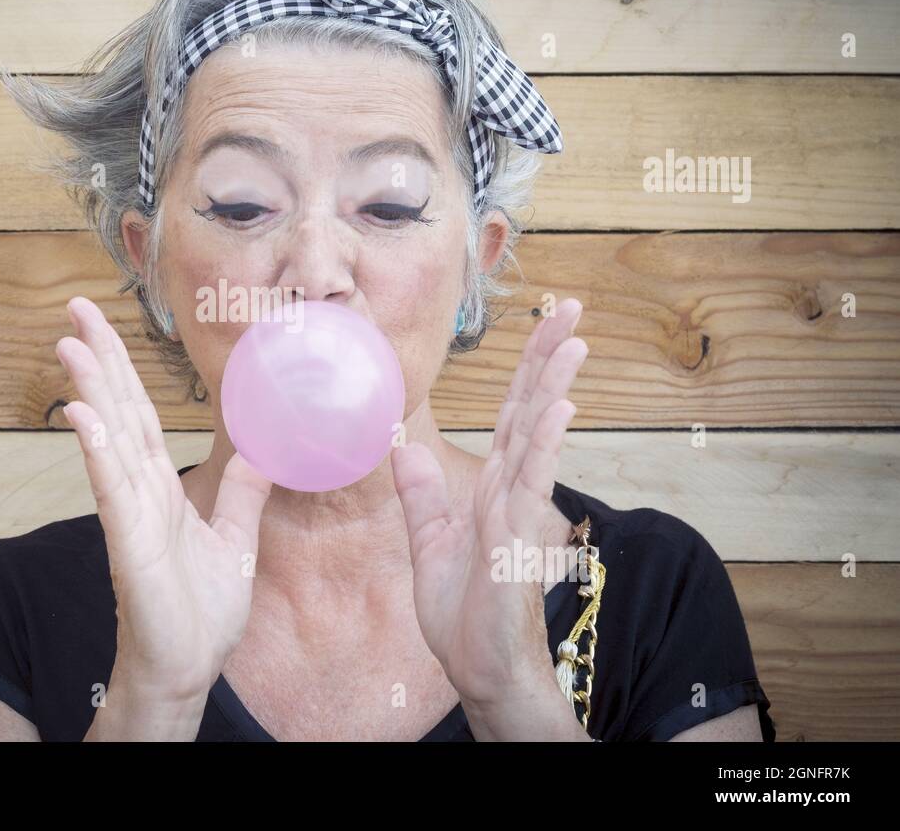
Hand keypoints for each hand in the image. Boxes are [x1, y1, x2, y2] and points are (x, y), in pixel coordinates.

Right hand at [55, 297, 272, 708]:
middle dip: (99, 358)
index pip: (141, 414)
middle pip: (118, 411)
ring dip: (90, 390)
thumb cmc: (201, 614)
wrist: (186, 670)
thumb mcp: (236, 541)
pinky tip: (81, 414)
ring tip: (69, 342)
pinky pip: (112, 489)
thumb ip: (242, 493)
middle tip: (75, 307)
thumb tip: (260, 449)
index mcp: (161, 488)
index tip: (103, 325)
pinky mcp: (130, 545)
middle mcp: (139, 492)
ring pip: (109, 439)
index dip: (124, 368)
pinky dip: (97, 450)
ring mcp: (131, 516)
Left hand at [391, 298, 588, 717]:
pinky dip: (543, 443)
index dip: (524, 368)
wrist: (478, 670)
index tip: (543, 324)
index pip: (508, 413)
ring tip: (574, 340)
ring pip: (535, 436)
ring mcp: (517, 510)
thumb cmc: (463, 613)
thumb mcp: (428, 541)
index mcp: (489, 485)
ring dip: (553, 387)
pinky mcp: (516, 538)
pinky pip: (530, 482)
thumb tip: (401, 444)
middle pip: (529, 409)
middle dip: (548, 357)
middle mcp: (510, 489)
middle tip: (571, 306)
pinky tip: (559, 408)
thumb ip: (420, 492)